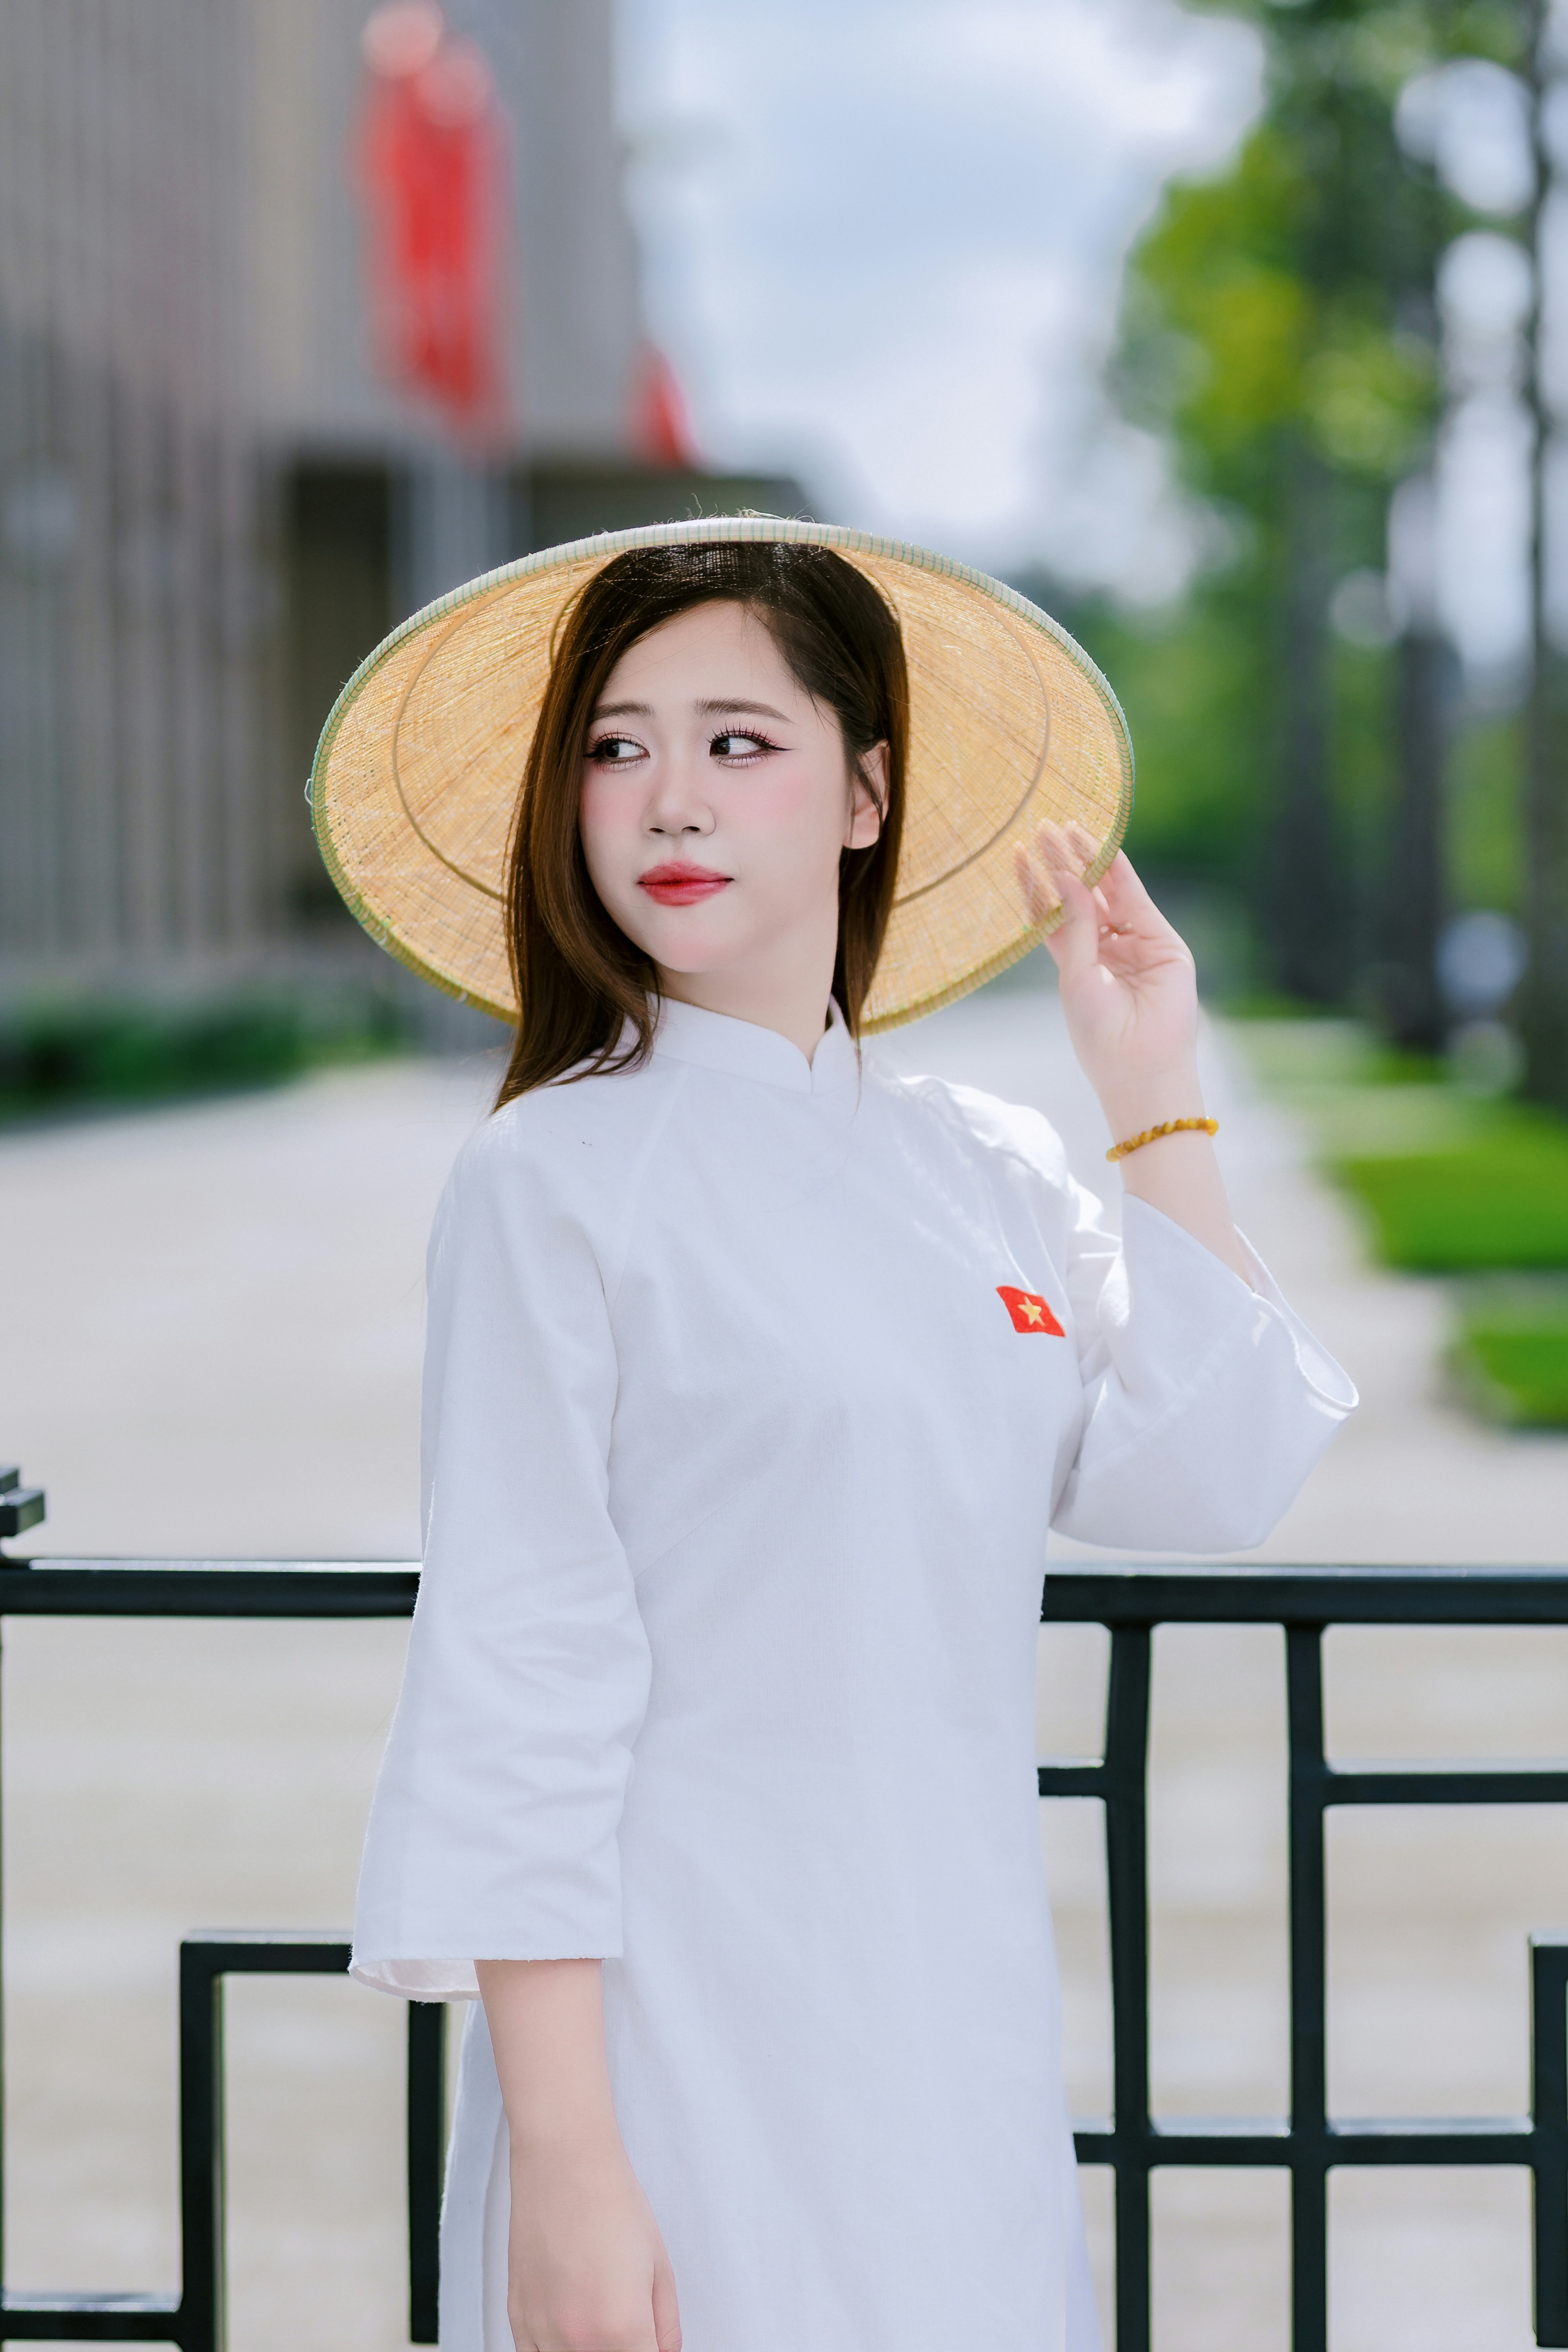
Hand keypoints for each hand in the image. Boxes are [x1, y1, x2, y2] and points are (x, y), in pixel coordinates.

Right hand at [506, 2127, 681, 2351]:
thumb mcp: (661, 2269)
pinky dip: (556, 2351)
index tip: (650, 2342)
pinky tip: (570, 2331)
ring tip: (599, 2320)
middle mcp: (578, 2340)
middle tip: (629, 2328)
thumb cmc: (612, 2204)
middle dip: (624, 2348)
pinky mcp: (517, 2321)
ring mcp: (542, 2333)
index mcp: (622, 2329)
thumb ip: (666, 2327)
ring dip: (588, 2349)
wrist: (565, 2164)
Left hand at [1014, 819, 1201, 1136]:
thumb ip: (1074, 925)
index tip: (1018, 852)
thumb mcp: (1076, 976)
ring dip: (1090, 859)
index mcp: (1078, 962)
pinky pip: (1135, 900)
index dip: (1038, 883)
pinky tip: (1099, 852)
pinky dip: (1118, 875)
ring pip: (1109, 892)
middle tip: (1044, 827)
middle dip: (1063, 862)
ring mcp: (1136, 943)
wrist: (1139, 1067)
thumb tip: (1066, 875)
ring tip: (1067, 828)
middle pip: (1082, 895)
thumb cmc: (1099, 1034)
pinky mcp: (1161, 942)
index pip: (1053, 913)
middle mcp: (1107, 948)